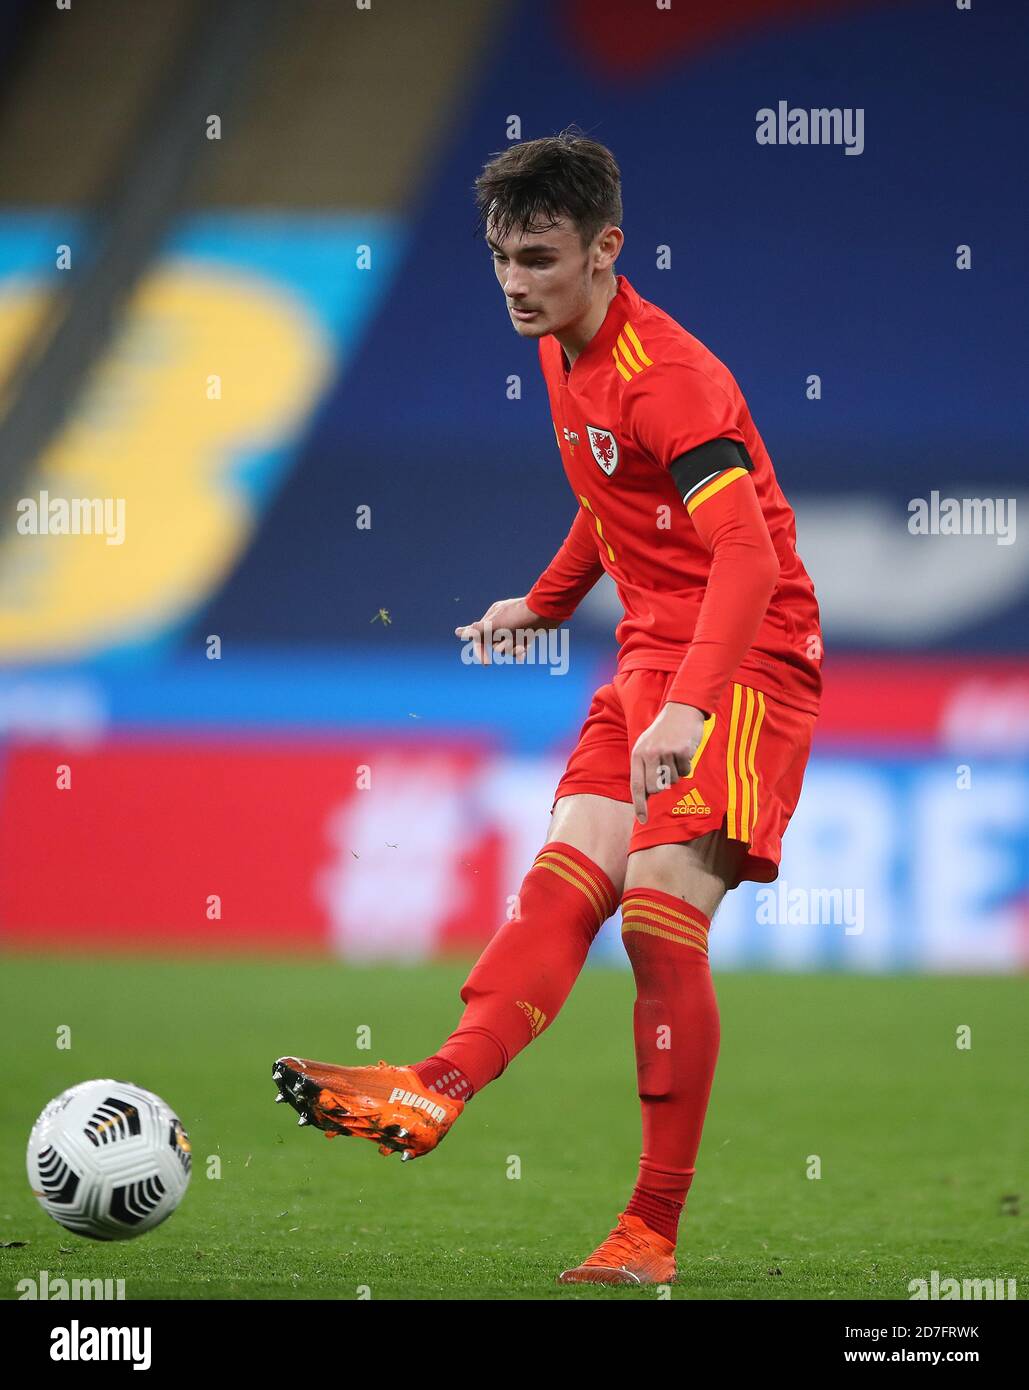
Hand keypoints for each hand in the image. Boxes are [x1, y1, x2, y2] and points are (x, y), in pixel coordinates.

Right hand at [454, 596, 558, 664]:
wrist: (548, 611)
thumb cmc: (520, 617)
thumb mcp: (497, 625)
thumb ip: (477, 631)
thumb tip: (458, 632)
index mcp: (492, 615)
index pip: (479, 636)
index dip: (480, 650)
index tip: (486, 664)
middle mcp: (501, 621)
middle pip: (493, 643)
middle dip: (502, 647)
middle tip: (512, 644)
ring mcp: (514, 627)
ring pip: (506, 646)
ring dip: (512, 648)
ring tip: (522, 643)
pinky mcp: (525, 633)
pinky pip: (517, 647)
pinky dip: (520, 649)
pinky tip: (525, 649)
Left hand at [630, 702, 706, 823]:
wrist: (681, 709)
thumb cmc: (663, 732)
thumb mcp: (646, 746)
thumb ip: (644, 768)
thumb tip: (646, 795)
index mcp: (638, 754)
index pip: (636, 786)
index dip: (640, 805)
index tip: (643, 820)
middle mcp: (650, 754)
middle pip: (656, 788)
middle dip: (662, 786)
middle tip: (666, 771)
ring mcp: (666, 752)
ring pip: (673, 780)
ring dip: (676, 772)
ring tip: (674, 754)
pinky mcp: (682, 751)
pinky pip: (686, 771)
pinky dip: (686, 765)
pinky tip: (683, 751)